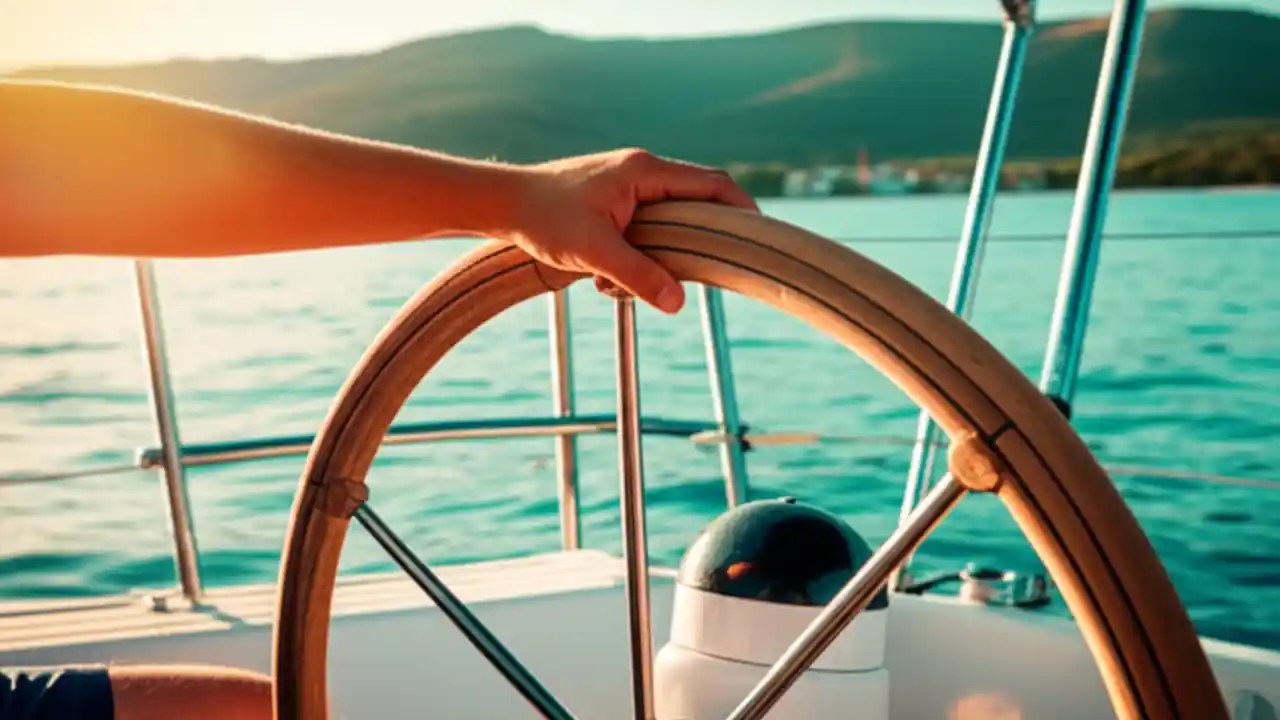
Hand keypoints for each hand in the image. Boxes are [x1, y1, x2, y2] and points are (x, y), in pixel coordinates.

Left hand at [501, 148, 757, 313]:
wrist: (502, 205)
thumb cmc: (543, 220)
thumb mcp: (592, 252)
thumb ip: (637, 276)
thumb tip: (678, 303)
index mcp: (645, 171)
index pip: (713, 185)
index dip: (742, 211)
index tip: (759, 239)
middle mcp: (642, 172)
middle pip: (695, 206)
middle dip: (692, 247)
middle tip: (696, 277)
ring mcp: (628, 186)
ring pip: (668, 225)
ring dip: (654, 261)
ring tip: (616, 283)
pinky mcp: (614, 203)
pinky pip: (644, 231)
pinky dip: (633, 259)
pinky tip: (601, 279)